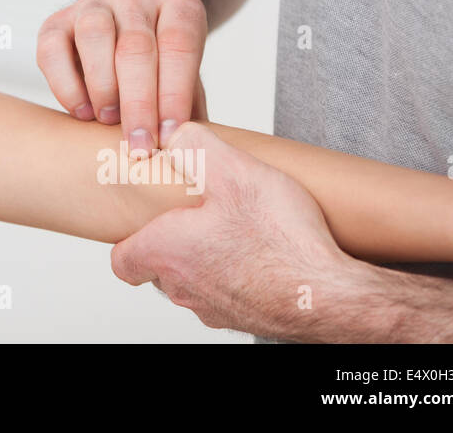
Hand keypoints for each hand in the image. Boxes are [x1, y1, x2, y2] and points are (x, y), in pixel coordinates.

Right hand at [37, 0, 207, 154]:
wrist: (124, 43)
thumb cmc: (162, 75)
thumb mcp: (187, 84)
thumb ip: (190, 111)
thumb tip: (188, 149)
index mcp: (178, 4)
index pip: (178, 44)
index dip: (174, 93)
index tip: (170, 136)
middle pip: (136, 45)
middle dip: (138, 102)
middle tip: (139, 145)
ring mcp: (93, 4)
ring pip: (94, 35)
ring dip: (102, 86)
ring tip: (108, 121)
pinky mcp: (56, 20)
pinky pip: (52, 49)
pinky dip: (65, 85)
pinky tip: (82, 112)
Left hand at [111, 120, 356, 339]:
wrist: (330, 297)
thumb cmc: (279, 240)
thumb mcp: (232, 171)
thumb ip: (194, 146)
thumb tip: (173, 134)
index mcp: (166, 254)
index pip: (122, 261)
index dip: (130, 239)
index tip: (146, 221)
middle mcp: (185, 289)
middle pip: (160, 270)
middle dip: (172, 243)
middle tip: (197, 215)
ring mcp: (218, 310)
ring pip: (196, 283)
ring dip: (208, 258)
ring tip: (237, 229)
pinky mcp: (251, 318)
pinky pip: (233, 294)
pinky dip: (240, 275)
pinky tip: (266, 252)